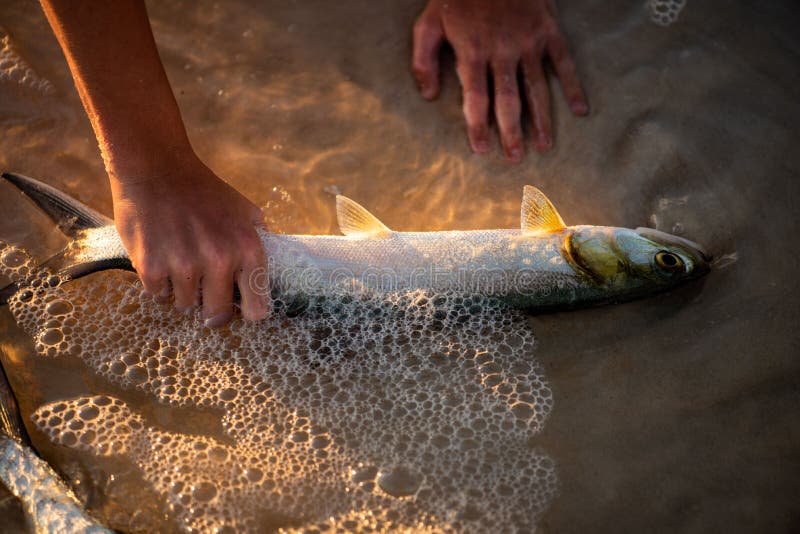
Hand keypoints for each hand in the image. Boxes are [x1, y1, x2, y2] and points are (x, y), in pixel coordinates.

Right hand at [109, 151, 268, 326]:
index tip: (238, 307)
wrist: (156, 168)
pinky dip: (159, 284)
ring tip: (180, 264)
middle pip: (217, 315)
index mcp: (247, 249)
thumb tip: (271, 265)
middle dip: (211, 308)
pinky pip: (159, 295)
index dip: (247, 311)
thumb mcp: (244, 209)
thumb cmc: (203, 190)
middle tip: (204, 291)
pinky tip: (161, 259)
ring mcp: (184, 265)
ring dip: (183, 292)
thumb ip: (260, 238)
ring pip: (186, 306)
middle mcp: (219, 260)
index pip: (257, 309)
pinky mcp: (151, 267)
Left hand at [412, 0, 587, 160]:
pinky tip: (580, 110)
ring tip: (544, 145)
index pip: (475, 98)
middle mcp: (503, 51)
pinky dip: (573, 86)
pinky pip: (563, 62)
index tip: (482, 149)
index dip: (478, 125)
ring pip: (537, 87)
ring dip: (542, 118)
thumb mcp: (428, 22)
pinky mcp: (547, 30)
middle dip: (511, 131)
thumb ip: (424, 59)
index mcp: (472, 51)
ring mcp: (528, 41)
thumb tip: (427, 96)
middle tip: (515, 157)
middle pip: (508, 99)